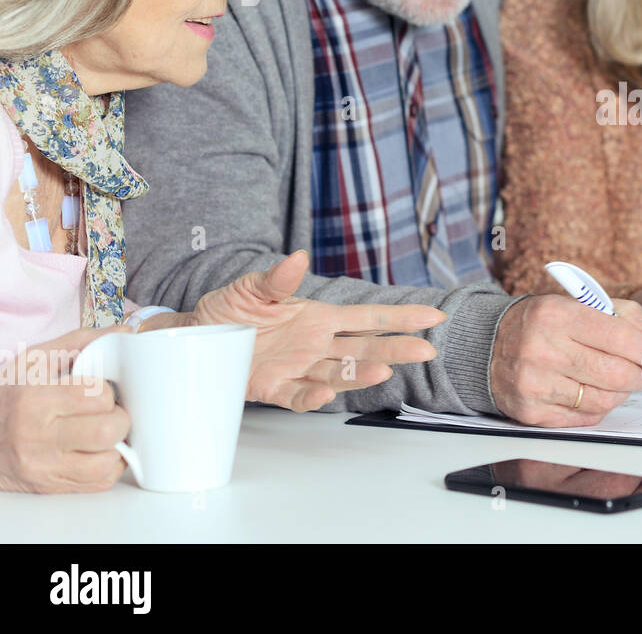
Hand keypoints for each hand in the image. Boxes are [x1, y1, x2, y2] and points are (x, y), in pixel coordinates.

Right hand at [0, 327, 131, 492]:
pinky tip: (96, 450)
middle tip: (109, 413)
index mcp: (35, 399)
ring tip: (103, 432)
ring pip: (108, 461)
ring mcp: (44, 466)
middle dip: (120, 419)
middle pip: (109, 430)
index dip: (109, 392)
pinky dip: (108, 465)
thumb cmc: (9, 395)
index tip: (101, 392)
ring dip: (117, 445)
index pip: (99, 396)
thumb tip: (124, 332)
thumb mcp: (34, 361)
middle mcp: (38, 436)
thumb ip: (81, 342)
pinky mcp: (51, 486)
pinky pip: (101, 481)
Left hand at [191, 250, 442, 411]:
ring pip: (339, 374)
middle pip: (364, 348)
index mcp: (317, 318)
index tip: (433, 317)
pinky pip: (296, 397)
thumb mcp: (250, 287)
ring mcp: (297, 368)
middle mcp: (315, 345)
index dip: (400, 318)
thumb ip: (277, 279)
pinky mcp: (272, 389)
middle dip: (396, 348)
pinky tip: (325, 394)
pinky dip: (311, 398)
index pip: (367, 318)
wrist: (191, 338)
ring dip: (361, 374)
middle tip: (427, 350)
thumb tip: (298, 258)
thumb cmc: (227, 310)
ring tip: (384, 371)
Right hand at [489, 293, 641, 426]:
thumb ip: (622, 315)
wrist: (488, 346)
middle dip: (639, 375)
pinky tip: (590, 391)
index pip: (618, 337)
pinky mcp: (531, 412)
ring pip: (604, 401)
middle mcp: (543, 349)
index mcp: (557, 315)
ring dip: (620, 393)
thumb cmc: (542, 323)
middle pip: (615, 374)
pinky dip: (597, 407)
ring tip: (614, 379)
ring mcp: (536, 384)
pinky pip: (585, 419)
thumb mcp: (577, 304)